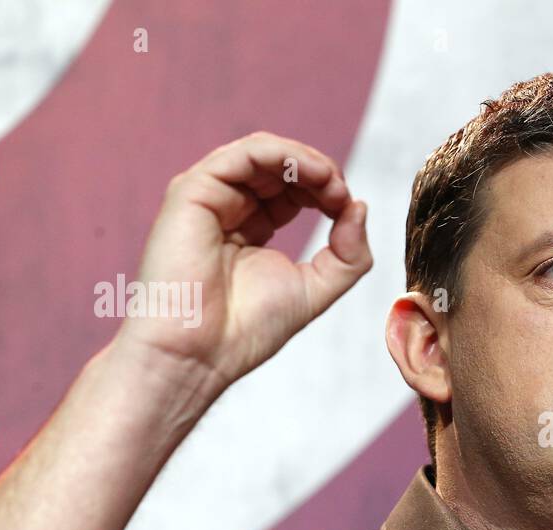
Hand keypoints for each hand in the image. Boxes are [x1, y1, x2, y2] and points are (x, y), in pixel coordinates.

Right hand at [114, 131, 371, 393]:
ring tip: (332, 183)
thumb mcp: (316, 288)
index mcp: (251, 228)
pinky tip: (311, 175)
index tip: (349, 209)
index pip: (293, 190)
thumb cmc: (245, 329)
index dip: (327, 191)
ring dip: (306, 161)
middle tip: (342, 194)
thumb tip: (360, 207)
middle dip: (321, 174)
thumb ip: (348, 253)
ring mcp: (208, 196)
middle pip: (280, 167)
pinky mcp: (193, 191)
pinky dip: (283, 155)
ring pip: (263, 153)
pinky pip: (243, 154)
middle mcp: (227, 207)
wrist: (199, 353)